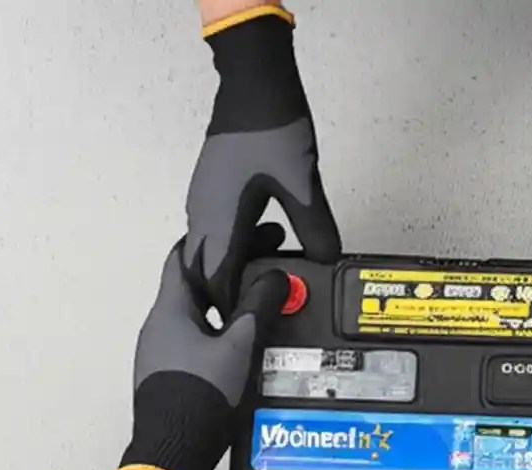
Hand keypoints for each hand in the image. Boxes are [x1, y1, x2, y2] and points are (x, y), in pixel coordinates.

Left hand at [109, 231, 288, 469]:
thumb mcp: (239, 347)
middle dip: (225, 273)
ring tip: (259, 302)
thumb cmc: (199, 398)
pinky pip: (195, 340)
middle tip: (259, 266)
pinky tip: (244, 341)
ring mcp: (161, 353)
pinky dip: (219, 330)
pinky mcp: (169, 375)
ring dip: (224, 305)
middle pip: (192, 285)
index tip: (238, 229)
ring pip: (195, 315)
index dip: (210, 238)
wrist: (173, 453)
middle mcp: (159, 327)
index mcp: (170, 311)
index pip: (183, 256)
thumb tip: (275, 276)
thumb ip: (259, 308)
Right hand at [184, 8, 339, 317]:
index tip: (247, 325)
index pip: (216, 281)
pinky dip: (233, 245)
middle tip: (253, 309)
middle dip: (226, 294)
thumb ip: (316, 227)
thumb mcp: (303, 184)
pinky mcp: (212, 186)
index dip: (231, 307)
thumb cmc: (271, 128)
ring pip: (209, 250)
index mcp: (219, 220)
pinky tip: (262, 241)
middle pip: (205, 270)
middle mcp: (203, 212)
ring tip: (263, 278)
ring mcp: (204, 198)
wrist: (254, 82)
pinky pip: (215, 229)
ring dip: (231, 268)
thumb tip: (327, 257)